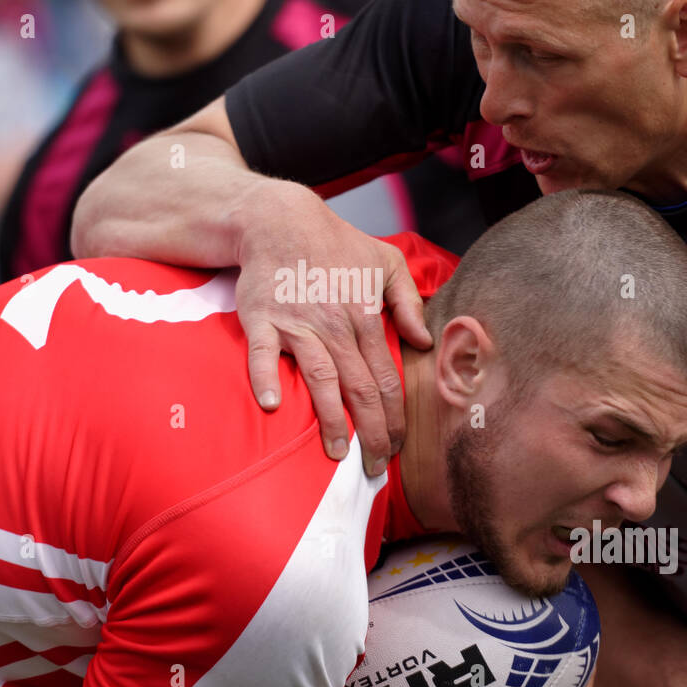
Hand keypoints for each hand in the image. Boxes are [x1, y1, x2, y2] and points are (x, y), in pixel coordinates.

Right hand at [235, 181, 431, 475]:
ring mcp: (297, 324)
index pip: (385, 378)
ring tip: (336, 454)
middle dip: (371, 432)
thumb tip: (424, 341)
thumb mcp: (385, 260)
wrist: (280, 218)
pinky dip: (265, 378)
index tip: (398, 447)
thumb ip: (407, 302)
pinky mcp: (262, 320)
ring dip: (330, 419)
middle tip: (375, 467)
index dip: (394, 416)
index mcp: (364, 317)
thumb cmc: (335, 241)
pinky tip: (271, 405)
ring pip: (320, 379)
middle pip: (359, 388)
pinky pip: (263, 353)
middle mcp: (335, 326)